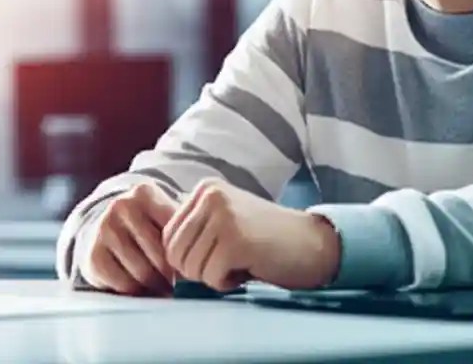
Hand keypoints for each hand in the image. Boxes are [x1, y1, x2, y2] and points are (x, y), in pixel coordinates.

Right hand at [79, 182, 178, 295]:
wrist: (105, 230)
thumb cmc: (146, 226)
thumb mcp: (164, 217)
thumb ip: (183, 230)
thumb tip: (200, 261)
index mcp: (144, 193)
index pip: (175, 232)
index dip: (184, 254)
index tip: (189, 264)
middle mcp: (120, 206)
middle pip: (159, 255)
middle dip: (171, 275)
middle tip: (178, 283)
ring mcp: (104, 229)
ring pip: (142, 272)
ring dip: (155, 286)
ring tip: (162, 286)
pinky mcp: (93, 254)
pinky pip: (123, 284)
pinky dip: (136, 291)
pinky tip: (140, 286)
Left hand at [162, 178, 339, 291]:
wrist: (313, 244)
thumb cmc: (267, 240)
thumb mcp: (225, 222)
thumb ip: (195, 231)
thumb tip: (159, 259)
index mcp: (205, 189)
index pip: (168, 236)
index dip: (187, 259)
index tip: (215, 259)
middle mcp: (211, 196)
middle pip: (175, 254)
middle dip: (198, 271)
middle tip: (228, 265)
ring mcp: (223, 216)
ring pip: (190, 267)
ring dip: (213, 277)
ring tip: (241, 263)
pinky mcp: (236, 240)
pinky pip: (211, 277)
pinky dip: (227, 283)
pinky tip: (249, 268)